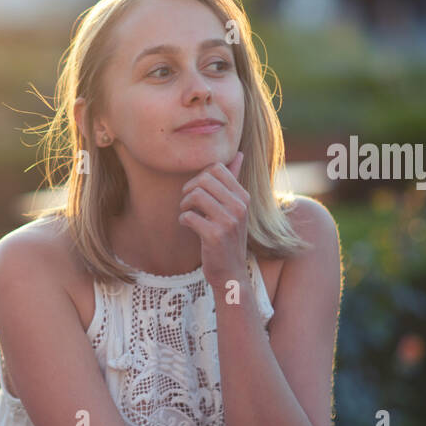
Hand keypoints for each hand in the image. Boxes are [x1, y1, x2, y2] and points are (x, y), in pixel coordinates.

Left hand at [179, 151, 248, 292]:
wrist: (230, 272)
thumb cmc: (228, 237)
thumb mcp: (235, 208)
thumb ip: (233, 181)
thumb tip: (239, 153)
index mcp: (243, 196)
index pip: (216, 168)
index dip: (199, 177)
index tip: (197, 191)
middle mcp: (239, 206)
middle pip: (203, 179)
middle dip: (189, 189)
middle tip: (188, 204)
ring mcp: (229, 221)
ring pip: (195, 195)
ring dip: (184, 204)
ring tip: (187, 213)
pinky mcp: (215, 235)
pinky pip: (188, 216)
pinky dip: (183, 219)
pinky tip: (188, 226)